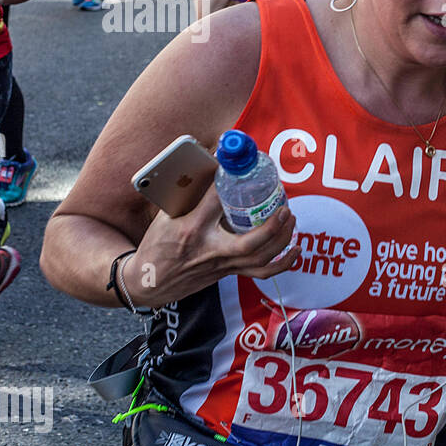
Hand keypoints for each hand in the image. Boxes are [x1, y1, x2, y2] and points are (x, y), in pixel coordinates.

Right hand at [124, 184, 300, 308]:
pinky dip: (284, 262)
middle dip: (272, 225)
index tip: (238, 163)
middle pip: (249, 243)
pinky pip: (262, 272)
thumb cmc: (157, 246)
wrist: (149, 283)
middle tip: (283, 205)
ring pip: (260, 258)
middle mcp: (210, 249)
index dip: (228, 179)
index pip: (214, 200)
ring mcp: (222, 265)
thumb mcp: (166, 217)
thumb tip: (213, 169)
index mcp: (190, 229)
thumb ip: (189, 196)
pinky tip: (296, 249)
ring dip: (282, 239)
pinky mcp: (229, 273)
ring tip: (291, 217)